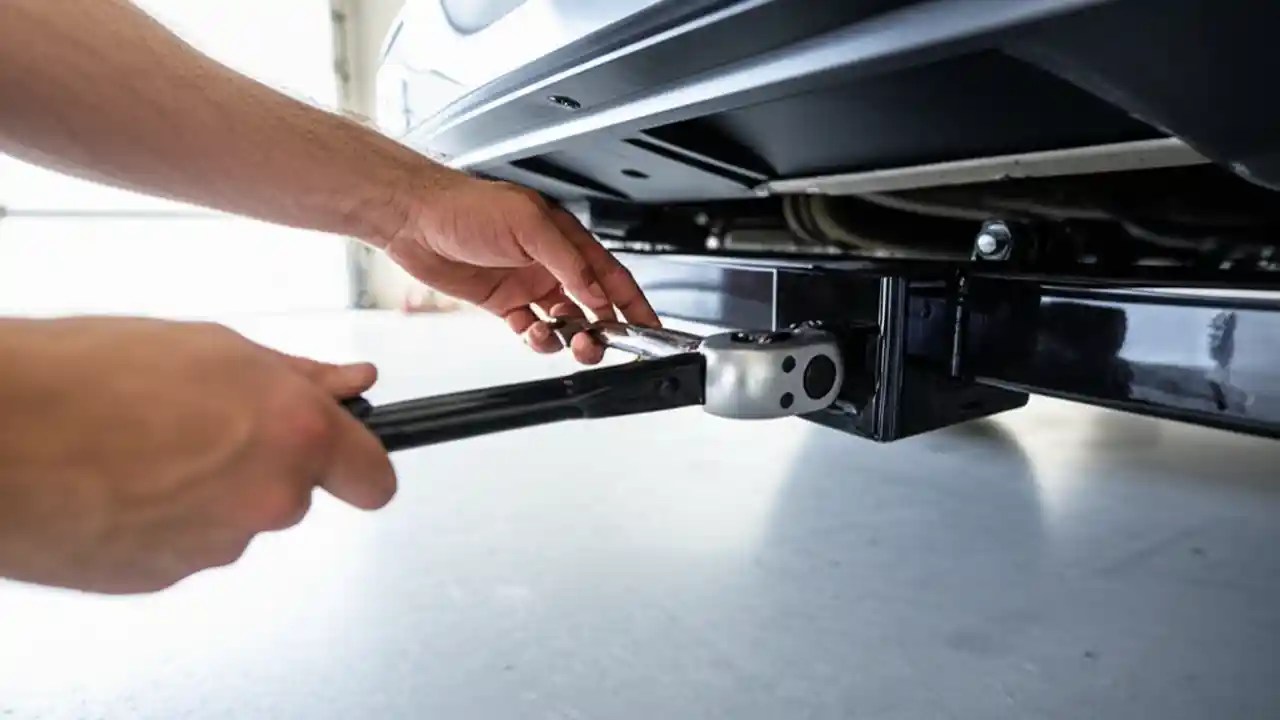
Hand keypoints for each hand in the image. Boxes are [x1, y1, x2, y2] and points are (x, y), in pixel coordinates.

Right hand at [0, 318, 395, 593]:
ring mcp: (216, 547)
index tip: (350, 459)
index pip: (375, 479)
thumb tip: (352, 386)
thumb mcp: (215, 347)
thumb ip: (297, 378)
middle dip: (264, 465)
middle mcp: (269, 500)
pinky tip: (121, 482)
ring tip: (144, 445)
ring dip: (209, 490)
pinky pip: (186, 545)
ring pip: (236, 519)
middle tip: (202, 423)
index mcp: (295, 437)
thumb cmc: (90, 375)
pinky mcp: (164, 578)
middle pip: (296, 496)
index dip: (362, 466)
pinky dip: (165, 520)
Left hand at [382, 175, 659, 363]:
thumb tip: (595, 292)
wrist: (416, 219)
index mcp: (566, 240)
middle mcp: (550, 263)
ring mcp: (527, 283)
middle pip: (592, 304)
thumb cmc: (468, 206)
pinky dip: (538, 339)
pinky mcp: (503, 302)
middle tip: (599, 344)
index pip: (611, 276)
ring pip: (564, 321)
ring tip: (564, 340)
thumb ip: (566, 261)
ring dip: (569, 337)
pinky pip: (532, 329)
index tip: (650, 328)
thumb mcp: (528, 225)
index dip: (634, 303)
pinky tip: (535, 336)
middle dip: (602, 329)